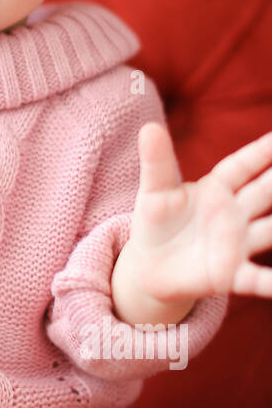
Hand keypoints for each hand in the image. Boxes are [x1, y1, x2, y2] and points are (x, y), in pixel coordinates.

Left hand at [123, 124, 271, 301]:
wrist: (151, 266)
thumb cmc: (158, 222)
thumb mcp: (155, 192)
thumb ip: (156, 162)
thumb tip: (148, 127)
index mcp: (218, 188)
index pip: (244, 165)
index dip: (263, 151)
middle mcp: (235, 213)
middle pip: (265, 193)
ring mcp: (237, 244)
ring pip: (270, 231)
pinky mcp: (231, 275)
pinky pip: (258, 279)